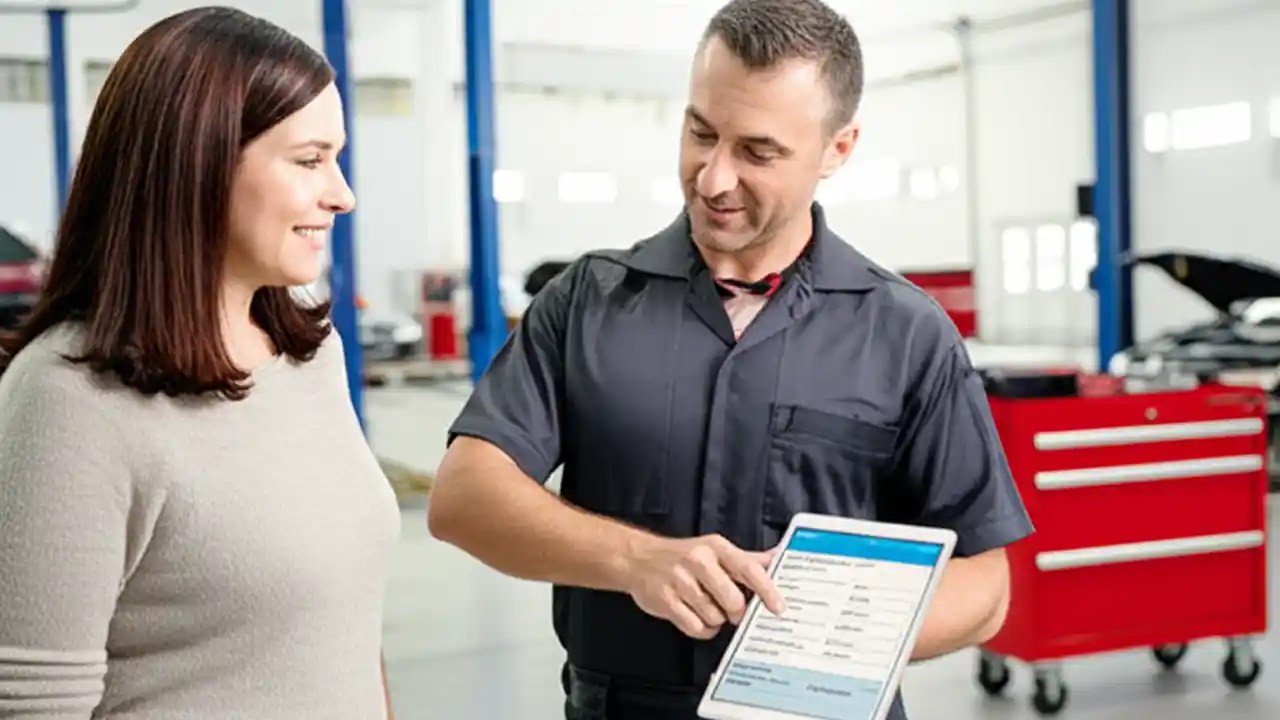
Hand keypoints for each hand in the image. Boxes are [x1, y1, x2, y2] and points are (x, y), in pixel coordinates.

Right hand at [625, 534, 786, 638]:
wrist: (638, 558)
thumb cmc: (684, 556)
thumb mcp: (715, 550)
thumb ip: (748, 559)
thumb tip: (780, 558)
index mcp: (716, 548)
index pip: (748, 569)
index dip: (766, 590)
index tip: (778, 608)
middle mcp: (698, 561)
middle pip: (732, 600)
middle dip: (736, 612)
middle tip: (731, 610)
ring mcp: (680, 580)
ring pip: (714, 617)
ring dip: (715, 620)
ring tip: (707, 608)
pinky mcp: (665, 600)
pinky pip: (695, 627)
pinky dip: (701, 629)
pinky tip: (696, 617)